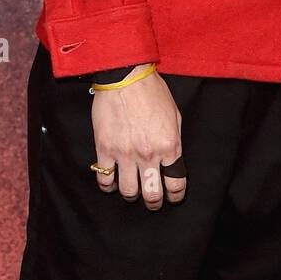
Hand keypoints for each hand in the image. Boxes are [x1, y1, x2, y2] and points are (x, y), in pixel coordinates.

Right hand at [91, 69, 185, 209]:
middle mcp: (148, 155)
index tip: (173, 197)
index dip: (175, 195)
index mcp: (169, 146)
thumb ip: (174, 141)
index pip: (175, 183)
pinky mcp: (105, 150)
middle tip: (153, 201)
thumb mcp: (174, 116)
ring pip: (129, 192)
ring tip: (133, 192)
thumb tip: (172, 159)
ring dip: (132, 195)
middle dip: (154, 202)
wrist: (125, 77)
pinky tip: (112, 183)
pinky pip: (105, 180)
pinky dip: (108, 186)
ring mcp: (125, 154)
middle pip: (152, 195)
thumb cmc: (152, 92)